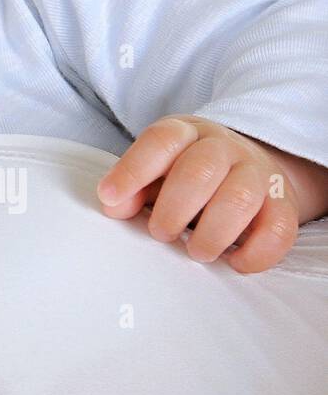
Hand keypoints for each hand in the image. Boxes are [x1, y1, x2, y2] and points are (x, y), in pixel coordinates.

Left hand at [96, 115, 319, 272]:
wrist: (251, 165)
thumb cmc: (189, 172)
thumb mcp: (157, 170)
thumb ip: (134, 187)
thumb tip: (113, 206)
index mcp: (187, 133)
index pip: (161, 141)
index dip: (132, 170)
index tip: (109, 198)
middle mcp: (225, 147)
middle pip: (201, 169)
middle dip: (174, 208)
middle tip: (161, 233)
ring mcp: (258, 173)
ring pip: (241, 197)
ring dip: (213, 232)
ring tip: (196, 252)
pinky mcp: (284, 204)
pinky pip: (279, 229)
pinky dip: (256, 253)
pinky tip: (234, 262)